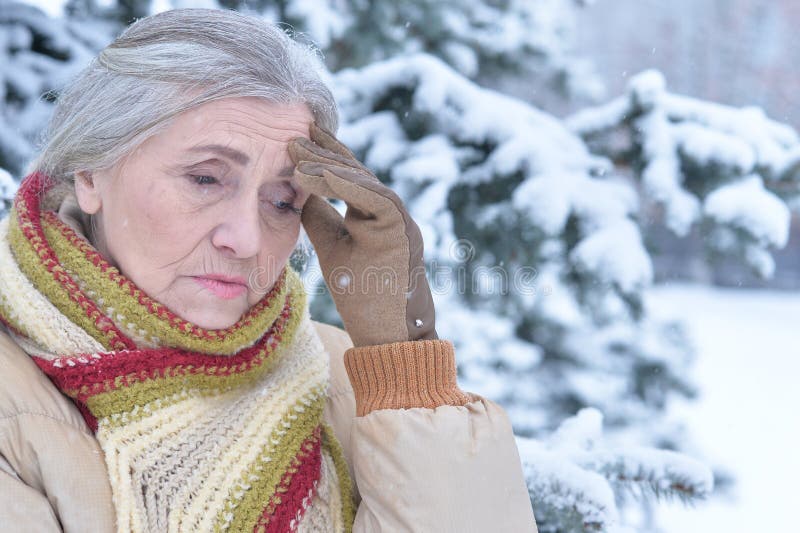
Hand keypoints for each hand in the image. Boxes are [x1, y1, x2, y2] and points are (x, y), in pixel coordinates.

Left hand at [288, 123, 436, 346]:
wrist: (390, 334)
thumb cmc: (363, 297)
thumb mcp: (332, 249)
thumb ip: (319, 219)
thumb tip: (298, 191)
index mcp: (374, 214)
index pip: (347, 176)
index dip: (324, 155)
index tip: (296, 139)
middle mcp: (389, 211)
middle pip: (354, 171)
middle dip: (324, 151)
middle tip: (293, 133)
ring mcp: (399, 219)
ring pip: (363, 181)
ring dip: (328, 166)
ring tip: (297, 154)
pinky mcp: (403, 230)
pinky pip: (373, 198)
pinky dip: (345, 185)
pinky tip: (316, 174)